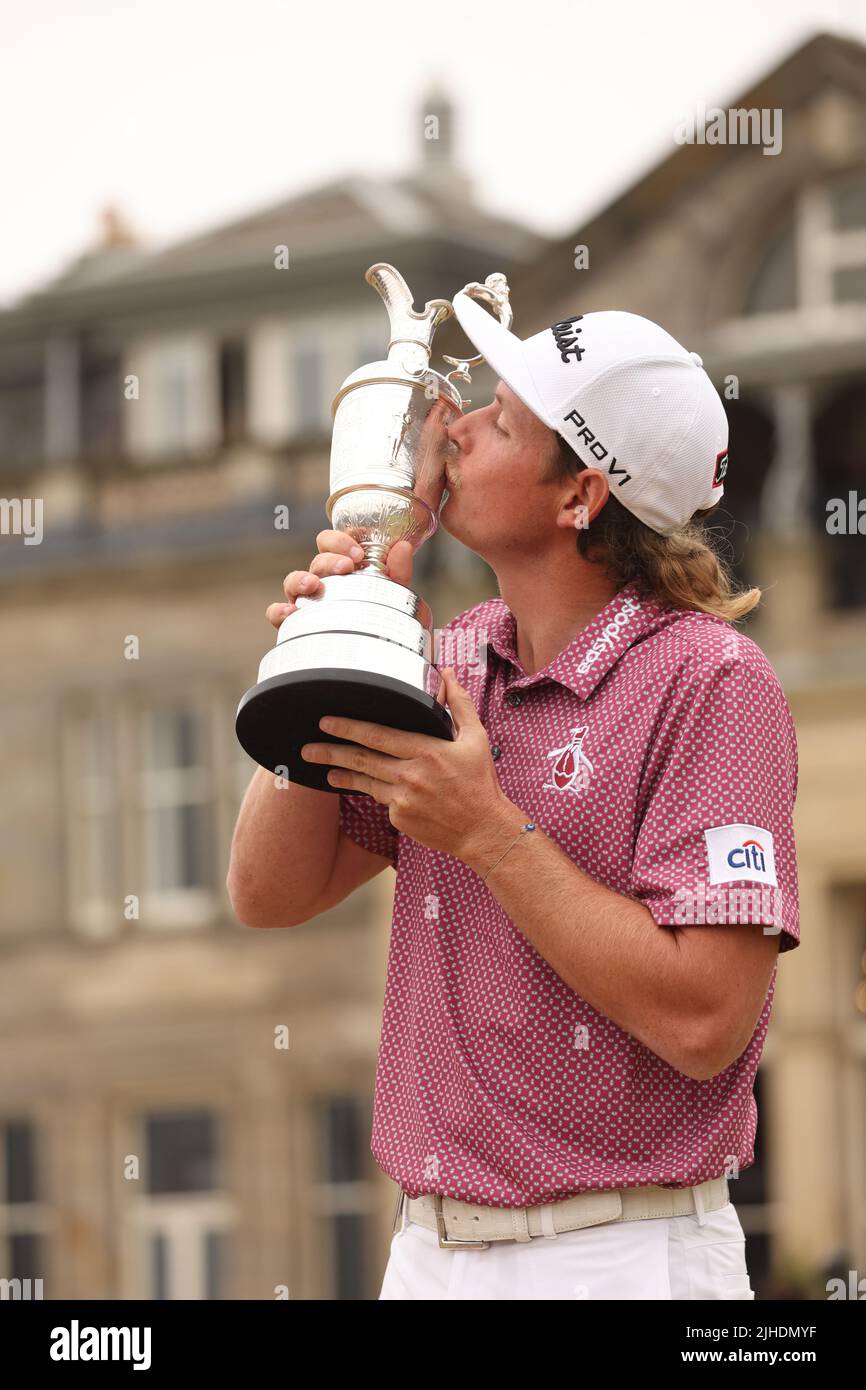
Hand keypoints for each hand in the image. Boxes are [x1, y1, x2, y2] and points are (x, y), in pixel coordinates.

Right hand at [265, 531, 413, 627]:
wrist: (375, 653)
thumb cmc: (379, 615)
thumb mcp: (393, 592)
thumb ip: (398, 569)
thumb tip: (403, 547)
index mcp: (340, 567)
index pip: (330, 542)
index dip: (339, 541)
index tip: (357, 553)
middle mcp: (321, 581)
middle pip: (316, 561)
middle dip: (329, 560)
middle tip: (346, 568)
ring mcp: (306, 601)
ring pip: (292, 581)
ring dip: (300, 579)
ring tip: (313, 585)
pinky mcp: (295, 624)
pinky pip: (277, 613)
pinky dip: (279, 611)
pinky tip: (289, 612)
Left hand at [299, 667, 519, 862]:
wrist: (484, 830)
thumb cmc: (480, 782)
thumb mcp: (475, 738)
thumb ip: (459, 703)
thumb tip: (448, 672)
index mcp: (426, 751)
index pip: (378, 736)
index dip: (348, 728)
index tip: (326, 722)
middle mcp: (410, 775)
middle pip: (361, 759)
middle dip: (330, 752)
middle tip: (307, 748)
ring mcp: (402, 799)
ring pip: (365, 782)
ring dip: (342, 775)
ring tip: (325, 770)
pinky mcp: (400, 819)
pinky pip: (382, 800)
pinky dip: (376, 792)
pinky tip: (369, 788)